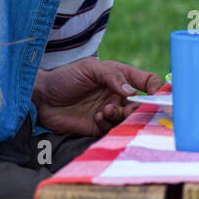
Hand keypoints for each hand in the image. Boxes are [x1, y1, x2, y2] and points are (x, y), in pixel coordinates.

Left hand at [33, 58, 162, 136]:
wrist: (40, 97)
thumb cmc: (65, 77)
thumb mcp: (90, 68)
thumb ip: (112, 77)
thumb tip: (132, 92)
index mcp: (121, 77)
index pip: (147, 82)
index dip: (156, 88)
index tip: (158, 95)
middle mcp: (118, 95)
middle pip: (142, 104)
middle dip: (140, 108)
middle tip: (130, 109)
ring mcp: (109, 111)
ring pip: (129, 119)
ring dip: (121, 117)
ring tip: (106, 111)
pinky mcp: (98, 126)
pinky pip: (112, 129)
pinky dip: (109, 124)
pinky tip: (97, 117)